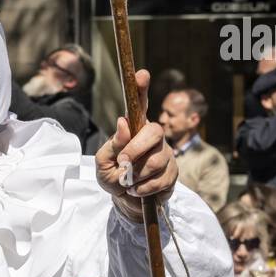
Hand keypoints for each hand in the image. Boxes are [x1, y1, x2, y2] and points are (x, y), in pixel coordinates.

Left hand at [95, 69, 177, 221]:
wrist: (126, 202)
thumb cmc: (113, 177)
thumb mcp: (103, 163)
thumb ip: (112, 145)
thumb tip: (123, 123)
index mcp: (134, 130)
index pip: (139, 106)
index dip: (142, 89)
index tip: (141, 74)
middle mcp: (152, 137)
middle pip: (154, 132)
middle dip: (135, 149)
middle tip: (122, 163)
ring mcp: (165, 153)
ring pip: (156, 160)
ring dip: (136, 175)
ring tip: (127, 182)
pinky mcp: (173, 172)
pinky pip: (161, 179)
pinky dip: (143, 188)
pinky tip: (137, 190)